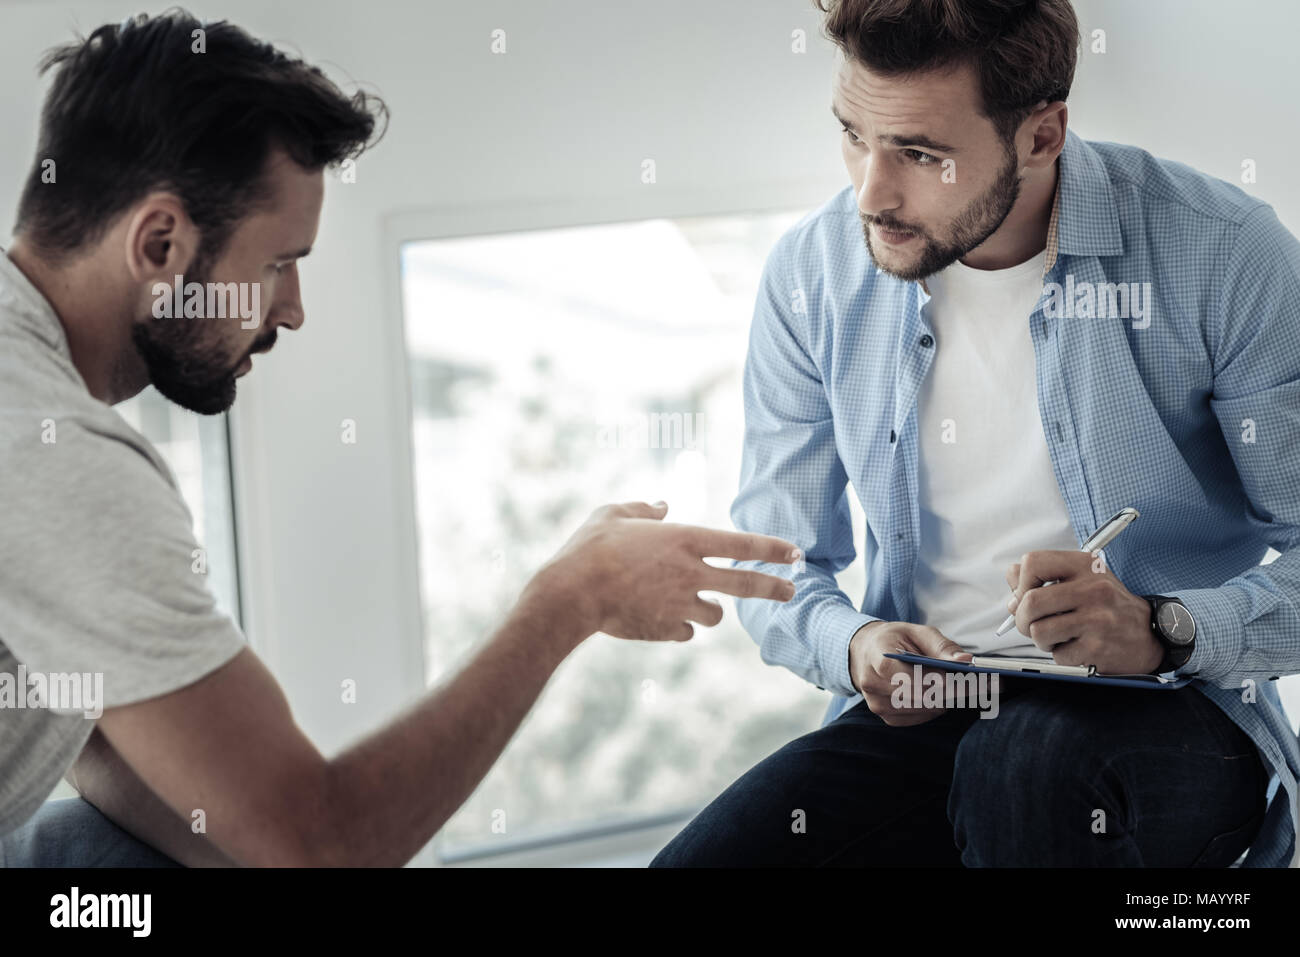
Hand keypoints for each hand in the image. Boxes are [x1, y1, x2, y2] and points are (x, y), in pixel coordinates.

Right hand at [525, 501, 799, 643]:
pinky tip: (663, 617)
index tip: (795, 553)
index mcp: (685, 540)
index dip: (772, 548)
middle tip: (792, 591)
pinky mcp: (665, 630)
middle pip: (746, 584)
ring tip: (697, 603)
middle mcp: (690, 573)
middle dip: (775, 588)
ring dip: (710, 609)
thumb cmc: (590, 547)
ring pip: (714, 615)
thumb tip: (662, 505)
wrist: (572, 593)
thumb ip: (643, 509)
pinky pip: (686, 631)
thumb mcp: (613, 514)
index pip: (742, 543)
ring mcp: (680, 605)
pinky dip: (681, 626)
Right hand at [849, 620, 972, 726]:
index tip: (959, 679)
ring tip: (957, 687)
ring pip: (921, 709)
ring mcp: (876, 703)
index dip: (930, 679)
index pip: (902, 675)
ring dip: (942, 701)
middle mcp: (872, 683)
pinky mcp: (886, 717)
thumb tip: (965, 660)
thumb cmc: (893, 640)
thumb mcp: (916, 631)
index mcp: (876, 656)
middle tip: (973, 684)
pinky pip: (917, 718)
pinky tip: (938, 696)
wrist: (865, 653)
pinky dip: (933, 708)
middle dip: (947, 691)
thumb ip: (941, 646)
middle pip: (916, 695)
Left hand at [1005, 550, 1161, 673]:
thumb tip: (1011, 592)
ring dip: (1040, 639)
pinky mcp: (1098, 647)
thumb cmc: (1108, 605)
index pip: (1032, 563)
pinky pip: (1058, 655)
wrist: (1151, 633)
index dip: (1020, 583)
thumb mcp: (1081, 579)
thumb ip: (1044, 579)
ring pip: (1038, 631)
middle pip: (1030, 602)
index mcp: (1084, 565)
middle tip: (1029, 624)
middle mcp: (1092, 589)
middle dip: (1021, 618)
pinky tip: (1078, 647)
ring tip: (1058, 636)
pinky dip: (1061, 655)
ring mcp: (1097, 619)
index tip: (1025, 595)